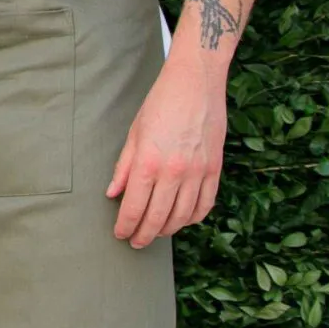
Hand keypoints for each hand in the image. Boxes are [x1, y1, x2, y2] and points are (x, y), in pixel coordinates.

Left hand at [106, 57, 227, 248]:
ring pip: (183, 216)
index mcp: (148, 162)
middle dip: (145, 234)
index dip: (126, 225)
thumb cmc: (159, 104)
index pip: (134, 206)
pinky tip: (181, 220)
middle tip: (136, 242)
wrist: (195, 84)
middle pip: (158, 217)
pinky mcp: (215, 170)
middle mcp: (174, 172)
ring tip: (156, 233)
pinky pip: (205, 205)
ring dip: (167, 229)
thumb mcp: (133, 133)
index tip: (120, 234)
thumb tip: (112, 193)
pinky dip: (192, 218)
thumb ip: (123, 167)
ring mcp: (198, 173)